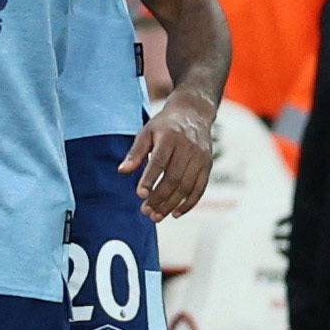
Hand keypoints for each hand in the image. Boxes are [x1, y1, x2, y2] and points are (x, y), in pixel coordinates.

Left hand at [120, 93, 214, 218]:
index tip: (140, 195)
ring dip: (172, 204)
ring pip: (187, 186)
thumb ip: (136, 152)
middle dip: (160, 198)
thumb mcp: (147, 131)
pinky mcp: (207, 165)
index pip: (159, 162)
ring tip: (157, 216)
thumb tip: (122, 171)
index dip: (150, 179)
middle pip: (174, 178)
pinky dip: (189, 203)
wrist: (194, 113)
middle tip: (146, 212)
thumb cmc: (165, 125)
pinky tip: (176, 213)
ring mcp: (200, 158)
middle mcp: (188, 148)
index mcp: (170, 137)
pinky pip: (200, 188)